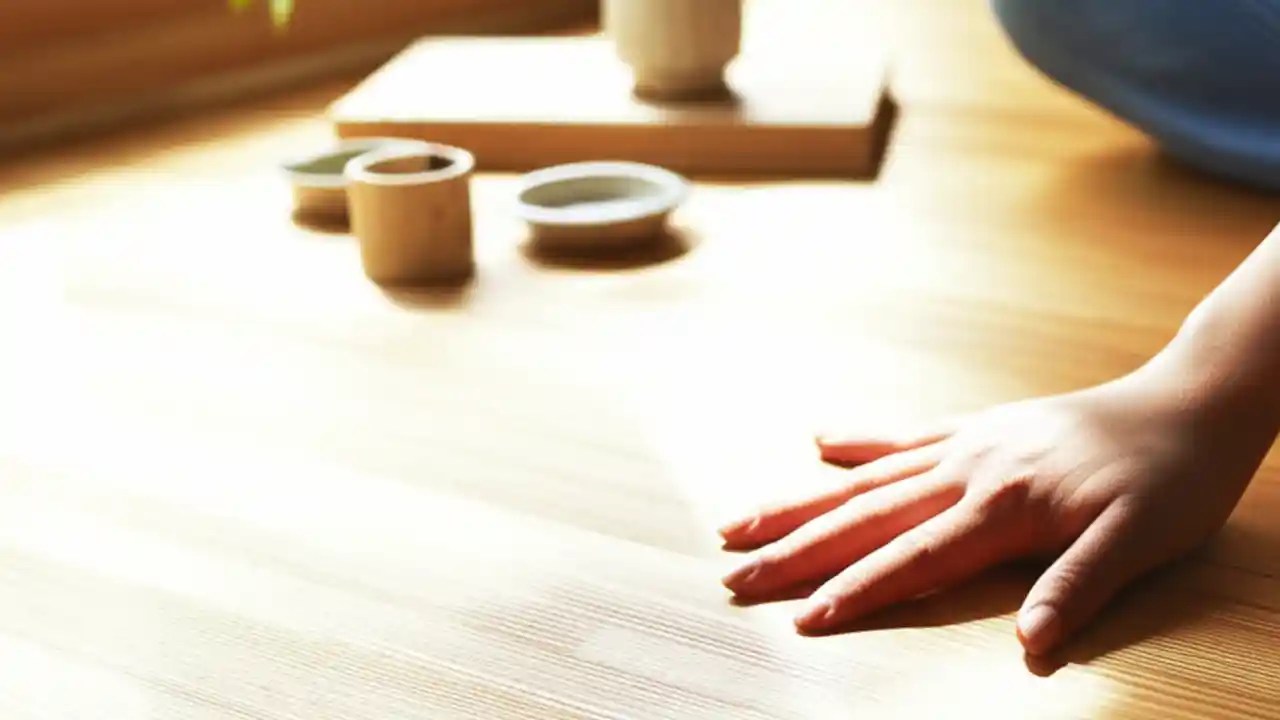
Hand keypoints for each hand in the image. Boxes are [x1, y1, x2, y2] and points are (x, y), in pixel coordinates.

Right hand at [719, 360, 1276, 654]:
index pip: (913, 559)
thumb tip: (1032, 646)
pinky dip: (858, 443)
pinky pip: (902, 436)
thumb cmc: (1169, 480)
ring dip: (801, 502)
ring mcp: (966, 445)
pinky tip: (820, 443)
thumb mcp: (1139, 542)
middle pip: (865, 518)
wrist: (1186, 403)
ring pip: (866, 480)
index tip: (802, 617)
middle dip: (797, 551)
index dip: (855, 591)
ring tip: (743, 520)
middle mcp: (969, 471)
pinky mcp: (975, 428)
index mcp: (1003, 506)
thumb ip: (1076, 588)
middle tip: (736, 574)